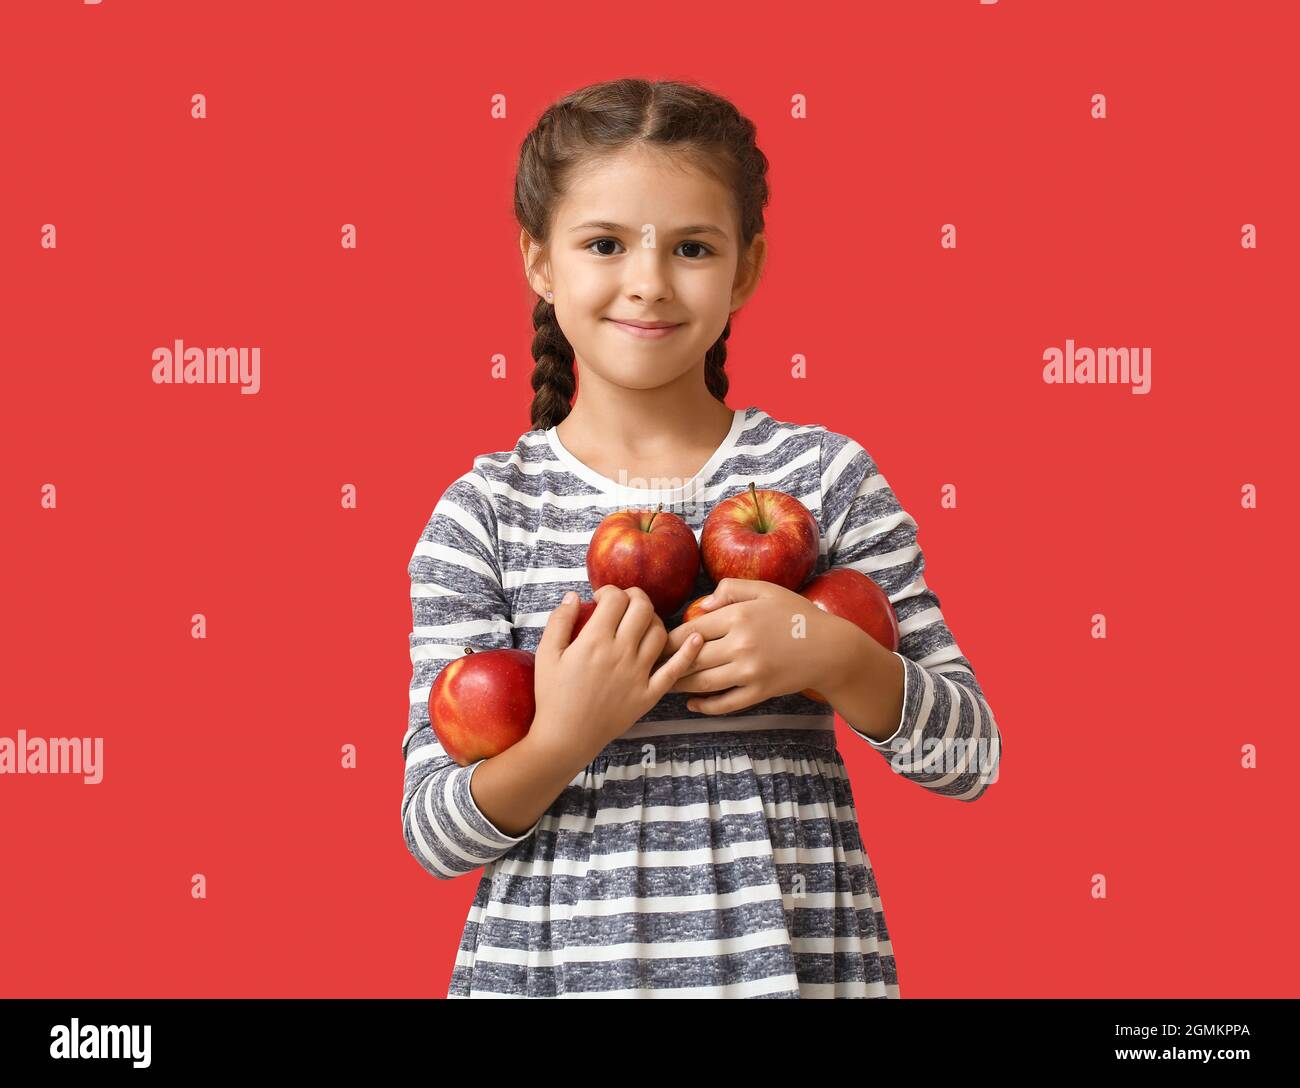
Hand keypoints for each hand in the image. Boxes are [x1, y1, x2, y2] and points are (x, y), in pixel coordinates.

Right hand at [531, 584, 705, 760]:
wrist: (565, 738)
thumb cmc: (553, 697)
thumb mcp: (546, 655)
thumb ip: (559, 621)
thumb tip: (574, 596)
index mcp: (595, 640)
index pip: (615, 598)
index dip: (609, 591)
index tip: (601, 599)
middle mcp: (621, 652)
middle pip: (642, 608)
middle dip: (634, 596)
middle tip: (624, 603)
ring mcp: (639, 673)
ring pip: (659, 632)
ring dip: (653, 618)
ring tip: (640, 622)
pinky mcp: (649, 693)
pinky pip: (675, 669)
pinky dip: (689, 652)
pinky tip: (697, 638)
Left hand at [655, 578, 853, 714]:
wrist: (830, 648)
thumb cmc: (796, 614)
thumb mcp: (766, 590)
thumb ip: (730, 590)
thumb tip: (702, 606)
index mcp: (739, 617)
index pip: (691, 630)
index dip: (668, 638)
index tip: (654, 641)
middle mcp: (741, 645)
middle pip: (691, 658)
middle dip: (666, 663)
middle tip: (648, 665)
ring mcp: (750, 672)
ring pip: (702, 682)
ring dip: (678, 685)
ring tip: (662, 684)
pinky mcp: (759, 692)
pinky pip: (725, 703)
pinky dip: (704, 706)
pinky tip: (691, 703)